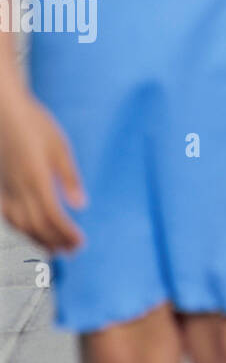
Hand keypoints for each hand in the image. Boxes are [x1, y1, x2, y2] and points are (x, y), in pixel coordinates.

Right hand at [0, 91, 85, 253]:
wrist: (2, 111)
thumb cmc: (35, 124)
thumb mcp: (59, 146)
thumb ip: (69, 177)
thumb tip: (80, 205)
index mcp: (36, 179)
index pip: (53, 217)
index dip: (66, 233)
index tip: (80, 243)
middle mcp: (18, 189)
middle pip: (36, 226)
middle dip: (55, 241)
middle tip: (72, 251)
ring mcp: (5, 189)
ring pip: (19, 225)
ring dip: (37, 240)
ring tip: (54, 249)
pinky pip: (6, 216)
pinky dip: (19, 230)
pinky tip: (28, 233)